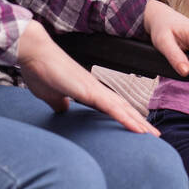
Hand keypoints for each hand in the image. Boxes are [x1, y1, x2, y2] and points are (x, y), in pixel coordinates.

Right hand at [15, 20, 160, 134]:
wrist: (34, 53)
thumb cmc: (40, 71)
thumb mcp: (51, 94)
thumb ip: (60, 103)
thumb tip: (64, 109)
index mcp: (88, 92)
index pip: (112, 108)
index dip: (126, 119)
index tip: (136, 130)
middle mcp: (95, 89)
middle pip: (123, 108)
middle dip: (139, 122)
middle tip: (154, 136)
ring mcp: (94, 89)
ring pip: (122, 108)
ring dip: (138, 122)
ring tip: (153, 135)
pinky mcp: (89, 91)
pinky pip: (112, 108)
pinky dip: (126, 119)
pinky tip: (138, 128)